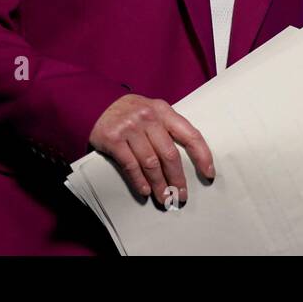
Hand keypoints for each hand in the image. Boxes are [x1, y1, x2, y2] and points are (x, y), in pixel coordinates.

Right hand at [88, 94, 215, 207]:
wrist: (94, 103)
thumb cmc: (128, 111)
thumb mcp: (151, 110)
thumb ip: (167, 127)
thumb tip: (188, 156)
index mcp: (163, 110)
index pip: (190, 134)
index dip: (202, 155)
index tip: (208, 173)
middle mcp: (149, 117)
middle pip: (170, 154)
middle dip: (177, 178)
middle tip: (180, 195)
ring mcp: (130, 128)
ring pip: (151, 163)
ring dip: (159, 185)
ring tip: (164, 198)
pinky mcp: (113, 139)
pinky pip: (130, 165)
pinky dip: (139, 181)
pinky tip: (145, 191)